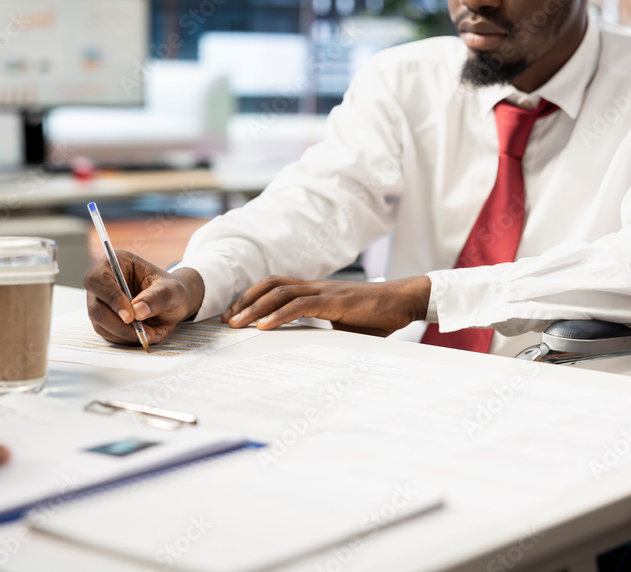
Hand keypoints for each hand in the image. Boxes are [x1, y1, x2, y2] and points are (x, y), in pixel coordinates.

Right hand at [85, 251, 204, 344]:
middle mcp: (104, 282)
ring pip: (100, 324)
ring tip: (151, 334)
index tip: (130, 316)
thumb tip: (138, 311)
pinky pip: (108, 334)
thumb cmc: (170, 290)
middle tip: (142, 332)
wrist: (173, 303)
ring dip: (125, 334)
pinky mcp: (105, 320)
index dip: (112, 299)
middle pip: (96, 307)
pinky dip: (127, 339)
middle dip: (119, 324)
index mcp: (116, 263)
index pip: (99, 280)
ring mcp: (102, 302)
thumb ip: (158, 297)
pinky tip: (146, 334)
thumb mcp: (172, 290)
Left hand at [221, 275, 431, 336]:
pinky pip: (300, 306)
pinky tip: (264, 327)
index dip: (253, 297)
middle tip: (226, 320)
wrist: (404, 302)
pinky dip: (279, 315)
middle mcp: (315, 286)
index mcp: (316, 291)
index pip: (276, 287)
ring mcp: (324, 291)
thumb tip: (306, 346)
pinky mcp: (334, 301)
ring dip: (255, 309)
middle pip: (271, 285)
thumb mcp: (343, 326)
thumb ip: (323, 330)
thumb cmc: (377, 316)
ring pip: (280, 293)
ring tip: (237, 324)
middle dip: (245, 302)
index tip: (235, 315)